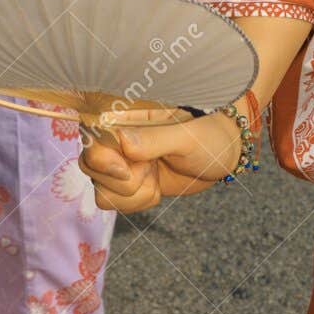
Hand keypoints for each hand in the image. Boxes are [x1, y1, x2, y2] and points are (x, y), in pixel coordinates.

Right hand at [79, 105, 242, 213]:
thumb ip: (154, 139)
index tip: (127, 169)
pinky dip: (135, 202)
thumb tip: (122, 142)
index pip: (91, 133)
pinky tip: (155, 187)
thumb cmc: (209, 134)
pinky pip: (112, 202)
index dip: (103, 158)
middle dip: (123, 180)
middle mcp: (115, 134)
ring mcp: (118, 159)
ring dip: (133, 193)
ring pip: (101, 189)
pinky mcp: (124, 180)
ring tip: (156, 175)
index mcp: (126, 112)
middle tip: (151, 169)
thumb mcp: (187, 136)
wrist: (222, 156)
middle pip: (90, 165)